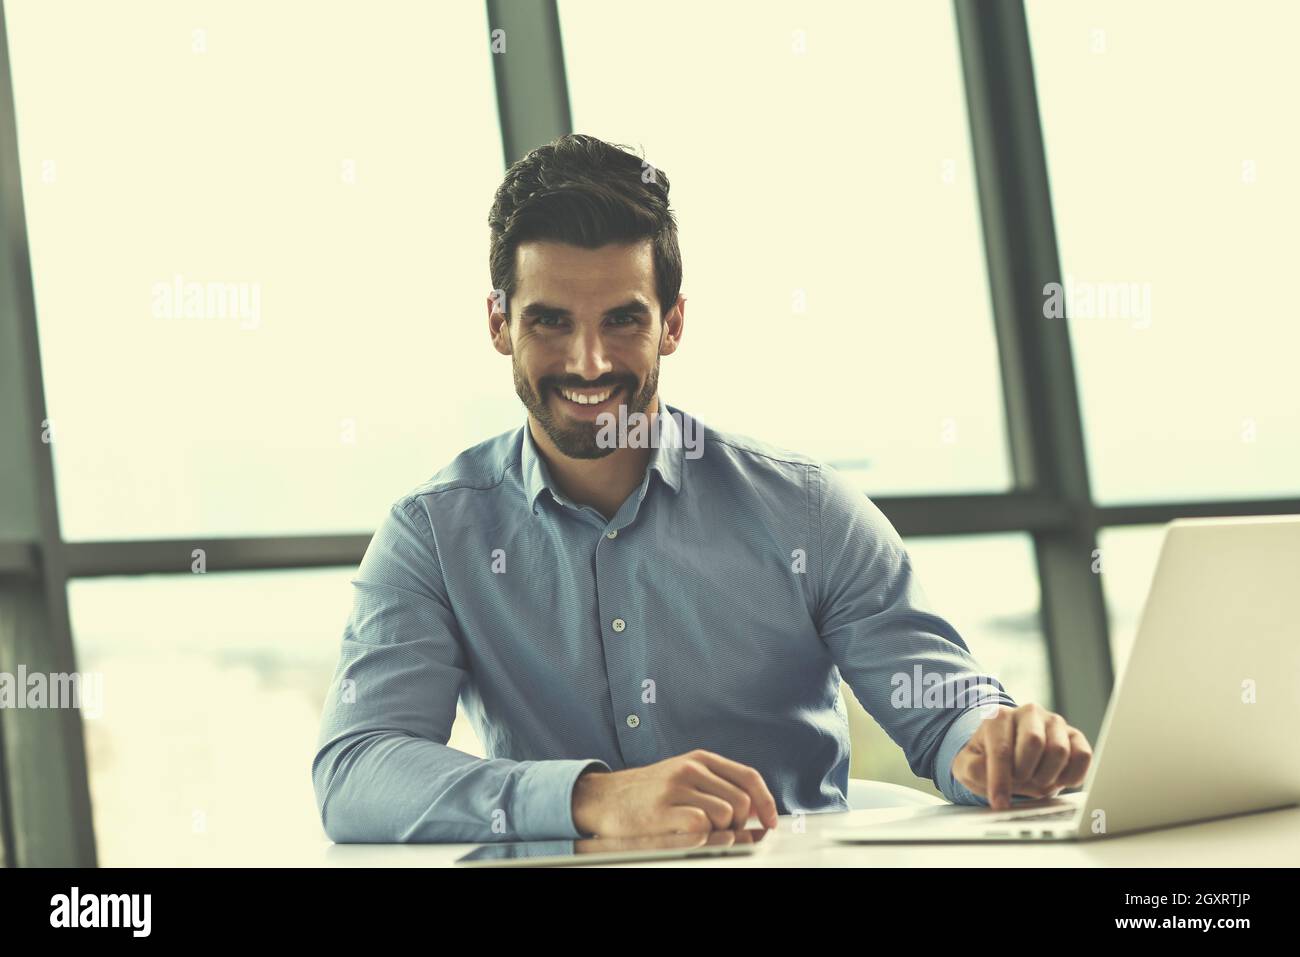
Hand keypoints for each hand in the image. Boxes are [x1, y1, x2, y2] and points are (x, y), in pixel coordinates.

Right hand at [572, 749, 779, 837]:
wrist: (603, 798)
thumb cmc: (648, 794)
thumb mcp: (683, 778)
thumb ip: (717, 788)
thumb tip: (759, 816)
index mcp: (700, 759)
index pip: (748, 777)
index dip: (766, 802)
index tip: (770, 823)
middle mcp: (690, 768)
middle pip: (742, 801)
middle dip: (740, 824)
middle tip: (723, 833)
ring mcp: (676, 787)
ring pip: (726, 815)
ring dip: (720, 832)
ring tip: (698, 833)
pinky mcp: (663, 809)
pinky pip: (702, 827)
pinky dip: (701, 837)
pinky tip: (684, 835)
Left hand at [951, 703, 1092, 809]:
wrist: (1009, 755)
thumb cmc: (987, 759)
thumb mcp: (968, 765)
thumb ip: (972, 768)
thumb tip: (989, 774)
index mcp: (998, 716)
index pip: (1002, 748)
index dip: (1000, 779)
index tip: (999, 802)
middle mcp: (1028, 712)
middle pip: (1034, 742)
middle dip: (1025, 773)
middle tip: (1018, 782)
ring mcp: (1054, 722)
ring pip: (1059, 750)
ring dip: (1047, 776)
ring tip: (1035, 781)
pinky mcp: (1074, 736)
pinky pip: (1083, 755)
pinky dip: (1072, 775)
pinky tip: (1058, 781)